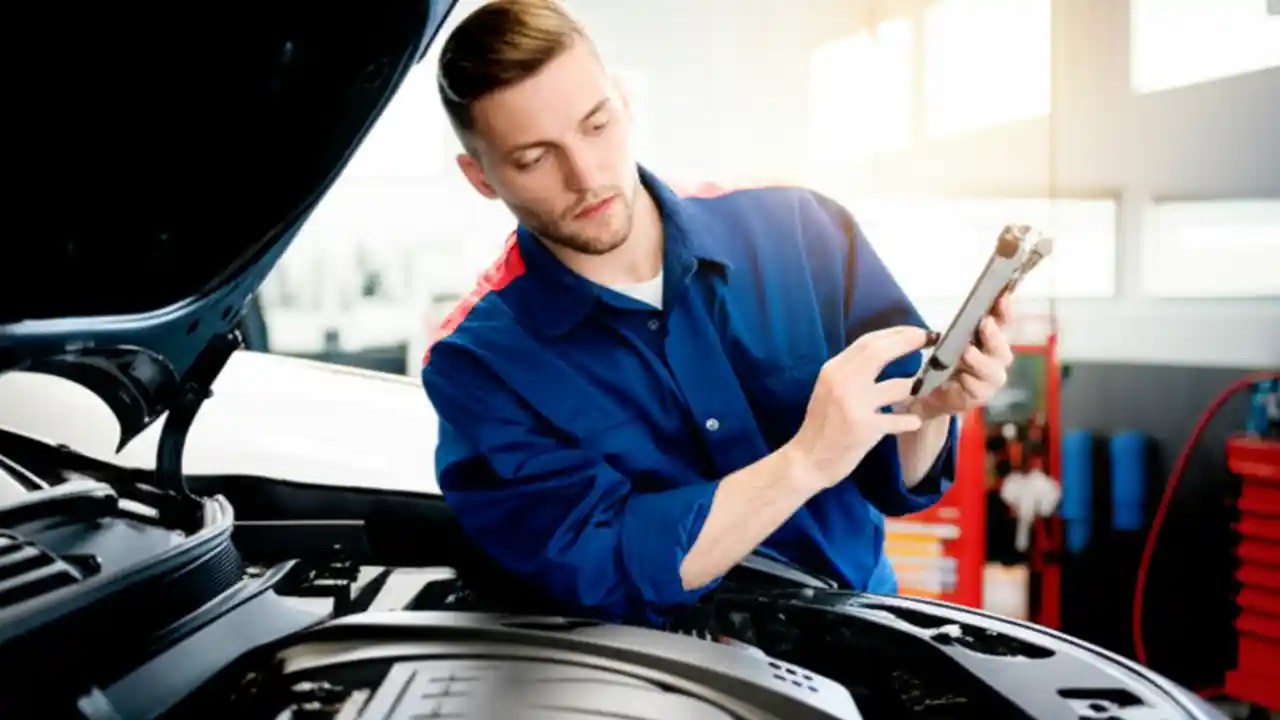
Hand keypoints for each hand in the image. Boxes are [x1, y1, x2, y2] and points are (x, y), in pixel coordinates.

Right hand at [784, 325, 931, 491]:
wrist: (807, 460)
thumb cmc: (822, 425)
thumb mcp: (830, 389)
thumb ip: (852, 371)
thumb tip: (884, 351)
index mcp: (833, 369)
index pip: (867, 341)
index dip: (896, 332)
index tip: (916, 331)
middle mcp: (842, 381)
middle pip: (880, 352)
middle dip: (909, 342)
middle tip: (931, 339)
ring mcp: (854, 404)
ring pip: (899, 386)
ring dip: (918, 386)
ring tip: (926, 387)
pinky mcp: (864, 428)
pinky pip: (899, 420)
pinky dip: (910, 420)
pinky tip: (914, 421)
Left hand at [907, 295, 1015, 421]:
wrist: (933, 392)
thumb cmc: (946, 360)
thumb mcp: (949, 339)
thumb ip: (960, 326)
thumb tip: (963, 309)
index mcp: (991, 339)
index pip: (1003, 322)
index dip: (1005, 310)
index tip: (1002, 297)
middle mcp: (997, 358)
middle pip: (1002, 347)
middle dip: (994, 335)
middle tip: (984, 323)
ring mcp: (991, 378)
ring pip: (991, 369)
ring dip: (978, 359)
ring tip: (966, 352)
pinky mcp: (981, 396)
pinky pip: (978, 387)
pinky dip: (968, 380)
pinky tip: (960, 376)